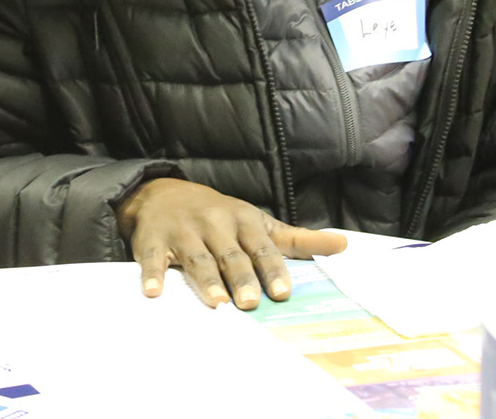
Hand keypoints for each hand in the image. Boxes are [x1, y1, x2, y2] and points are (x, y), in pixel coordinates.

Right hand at [116, 178, 346, 309]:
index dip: (271, 268)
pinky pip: (152, 257)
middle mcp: (213, 223)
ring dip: (205, 280)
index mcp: (242, 220)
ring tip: (217, 302)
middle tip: (249, 303)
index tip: (282, 292)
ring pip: (196, 258)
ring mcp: (182, 231)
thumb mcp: (258, 222)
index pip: (261, 246)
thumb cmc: (219, 216)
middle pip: (229, 254)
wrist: (163, 192)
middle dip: (241, 277)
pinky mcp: (152, 239)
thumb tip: (343, 244)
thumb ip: (297, 240)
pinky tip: (154, 291)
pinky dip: (152, 273)